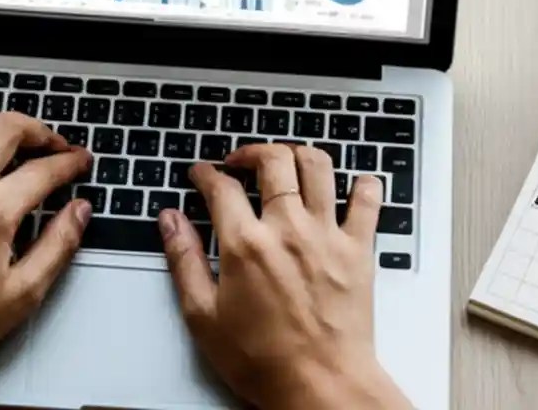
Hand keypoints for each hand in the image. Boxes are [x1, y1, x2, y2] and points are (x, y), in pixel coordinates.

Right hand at [158, 144, 410, 409]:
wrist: (320, 386)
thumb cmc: (263, 360)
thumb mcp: (203, 316)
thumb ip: (184, 260)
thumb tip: (169, 221)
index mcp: (246, 245)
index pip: (222, 187)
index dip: (207, 173)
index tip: (202, 173)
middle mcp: (288, 230)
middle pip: (273, 161)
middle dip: (252, 151)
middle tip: (242, 160)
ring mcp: (327, 235)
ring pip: (318, 167)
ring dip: (300, 154)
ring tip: (288, 162)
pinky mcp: (358, 250)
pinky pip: (368, 200)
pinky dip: (362, 183)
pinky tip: (352, 183)